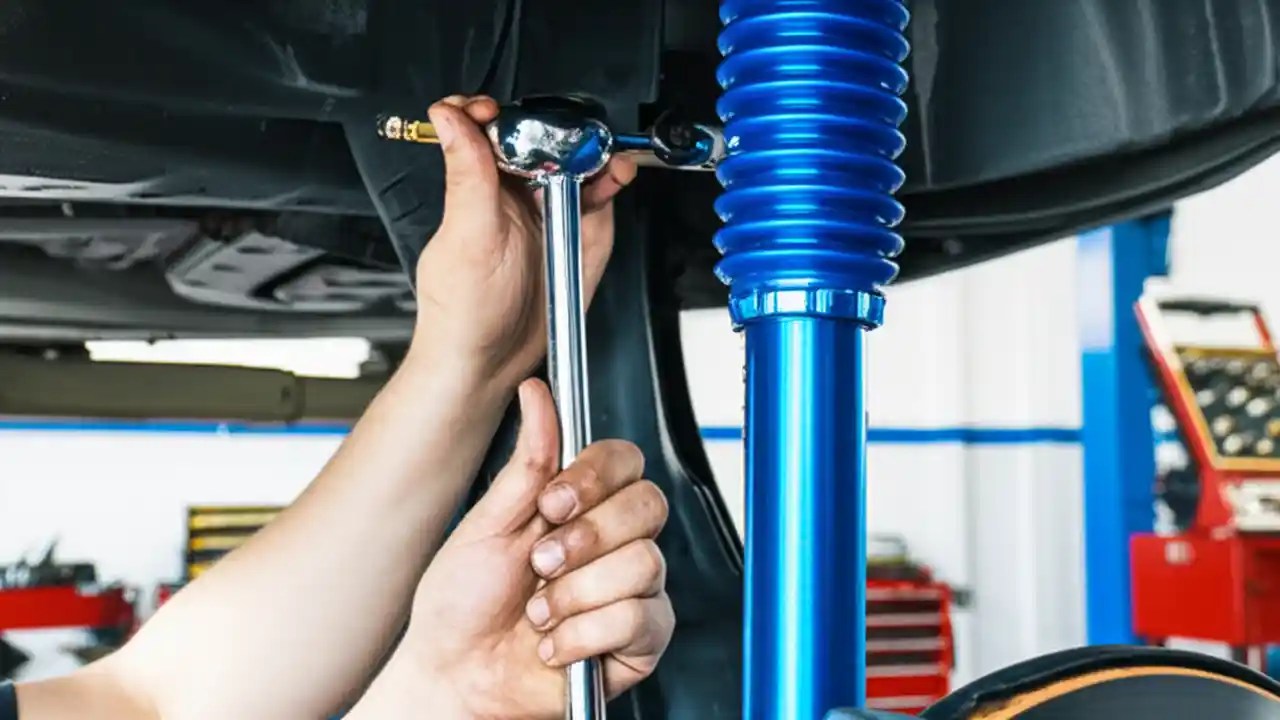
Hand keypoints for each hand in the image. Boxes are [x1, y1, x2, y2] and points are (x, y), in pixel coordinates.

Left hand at [395, 379, 672, 718]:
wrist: (453, 675)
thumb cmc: (461, 606)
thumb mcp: (487, 523)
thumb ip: (527, 462)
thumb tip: (537, 396)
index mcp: (581, 508)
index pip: (626, 462)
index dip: (595, 477)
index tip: (553, 501)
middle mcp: (613, 544)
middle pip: (647, 505)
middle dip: (584, 538)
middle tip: (541, 562)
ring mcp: (633, 591)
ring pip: (643, 563)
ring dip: (574, 594)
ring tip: (540, 613)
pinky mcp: (641, 640)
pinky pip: (638, 618)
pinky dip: (582, 635)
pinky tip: (556, 644)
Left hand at [411, 95, 637, 385]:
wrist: (489, 365)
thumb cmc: (462, 312)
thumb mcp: (467, 237)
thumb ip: (467, 174)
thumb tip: (449, 117)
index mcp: (478, 187)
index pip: (489, 129)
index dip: (502, 114)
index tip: (512, 116)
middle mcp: (514, 197)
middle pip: (545, 143)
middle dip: (566, 133)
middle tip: (579, 137)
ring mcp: (548, 217)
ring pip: (577, 170)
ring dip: (595, 157)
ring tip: (605, 157)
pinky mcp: (576, 241)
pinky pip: (598, 206)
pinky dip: (610, 190)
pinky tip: (613, 181)